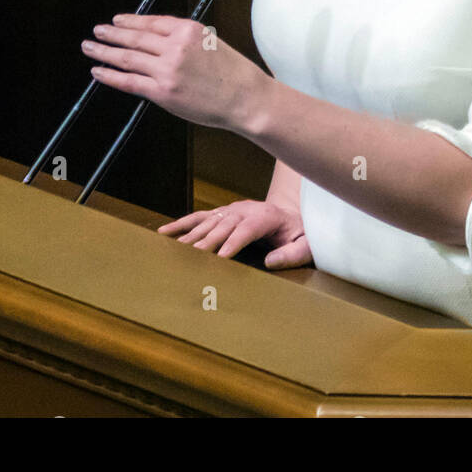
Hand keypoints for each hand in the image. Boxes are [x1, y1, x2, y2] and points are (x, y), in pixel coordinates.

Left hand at [82, 13, 267, 132]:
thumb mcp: (211, 42)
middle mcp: (175, 46)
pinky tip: (98, 71)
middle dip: (112, 33)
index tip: (118, 20)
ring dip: (105, 51)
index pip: (152, 21)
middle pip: (135, 37)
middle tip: (97, 31)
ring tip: (90, 47)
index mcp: (189, 30)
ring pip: (128, 57)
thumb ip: (184, 39)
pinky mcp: (163, 92)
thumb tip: (157, 41)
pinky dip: (111, 76)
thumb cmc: (233, 73)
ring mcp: (167, 69)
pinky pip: (130, 82)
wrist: (246, 98)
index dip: (131, 21)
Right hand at [157, 200, 312, 268]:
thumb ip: (292, 254)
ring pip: (208, 221)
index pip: (246, 229)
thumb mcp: (306, 245)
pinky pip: (199, 217)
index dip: (233, 243)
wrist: (292, 217)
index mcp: (267, 216)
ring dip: (191, 235)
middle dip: (207, 242)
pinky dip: (181, 224)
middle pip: (223, 226)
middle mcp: (245, 210)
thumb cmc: (300, 234)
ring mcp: (232, 210)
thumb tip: (270, 262)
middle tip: (192, 258)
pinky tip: (165, 232)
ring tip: (175, 250)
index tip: (221, 257)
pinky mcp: (222, 213)